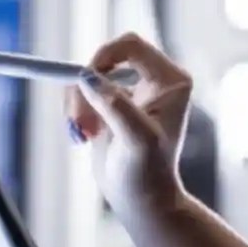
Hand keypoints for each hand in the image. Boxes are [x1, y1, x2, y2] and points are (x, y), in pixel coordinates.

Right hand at [66, 33, 193, 220]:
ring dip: (78, 101)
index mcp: (171, 80)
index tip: (82, 81)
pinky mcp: (115, 103)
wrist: (141, 200)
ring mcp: (135, 90)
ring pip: (91, 75)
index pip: (131, 46)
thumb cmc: (148, 174)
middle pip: (106, 57)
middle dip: (85, 86)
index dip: (102, 57)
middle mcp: (156, 79)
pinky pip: (84, 90)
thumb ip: (114, 104)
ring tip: (82, 133)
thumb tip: (87, 76)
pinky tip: (83, 135)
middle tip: (77, 119)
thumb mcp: (136, 139)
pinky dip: (76, 108)